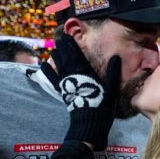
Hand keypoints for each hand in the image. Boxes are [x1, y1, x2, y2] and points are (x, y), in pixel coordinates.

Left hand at [42, 32, 120, 151]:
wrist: (89, 123)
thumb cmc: (102, 106)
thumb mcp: (111, 88)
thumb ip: (113, 72)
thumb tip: (116, 57)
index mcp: (86, 73)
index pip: (78, 55)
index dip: (72, 44)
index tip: (68, 35)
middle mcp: (74, 76)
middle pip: (67, 58)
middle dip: (63, 48)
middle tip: (59, 38)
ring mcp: (67, 84)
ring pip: (59, 67)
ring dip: (56, 57)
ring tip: (54, 48)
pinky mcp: (63, 92)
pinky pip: (54, 80)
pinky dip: (48, 72)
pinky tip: (44, 65)